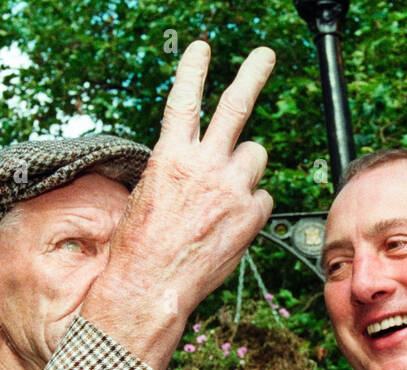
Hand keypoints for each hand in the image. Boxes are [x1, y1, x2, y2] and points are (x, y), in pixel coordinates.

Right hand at [80, 41, 275, 369]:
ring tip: (224, 196)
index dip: (195, 70)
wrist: (150, 287)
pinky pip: (262, 199)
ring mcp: (232, 189)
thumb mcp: (147, 195)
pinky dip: (251, 209)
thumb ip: (178, 170)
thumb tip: (197, 165)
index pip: (185, 101)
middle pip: (236, 107)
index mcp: (171, 157)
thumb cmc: (141, 247)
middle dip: (252, 75)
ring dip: (246, 169)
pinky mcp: (251, 215)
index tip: (203, 47)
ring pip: (255, 157)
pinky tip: (230, 226)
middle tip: (265, 55)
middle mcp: (204, 166)